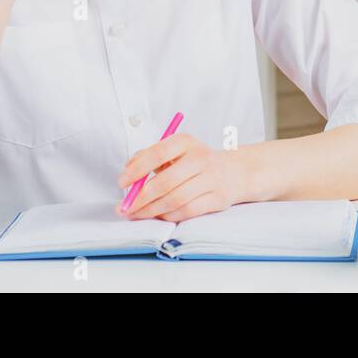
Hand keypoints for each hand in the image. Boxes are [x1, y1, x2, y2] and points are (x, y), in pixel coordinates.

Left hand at [117, 133, 249, 221]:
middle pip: (165, 181)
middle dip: (141, 198)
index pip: (158, 153)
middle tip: (125, 207)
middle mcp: (201, 158)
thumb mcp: (176, 150)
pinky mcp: (218, 199)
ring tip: (136, 214)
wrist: (235, 171)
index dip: (137, 169)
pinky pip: (187, 211)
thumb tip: (128, 170)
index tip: (122, 182)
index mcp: (186, 141)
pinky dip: (168, 216)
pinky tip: (157, 215)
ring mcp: (211, 179)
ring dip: (151, 210)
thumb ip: (150, 155)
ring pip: (175, 200)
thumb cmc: (195, 161)